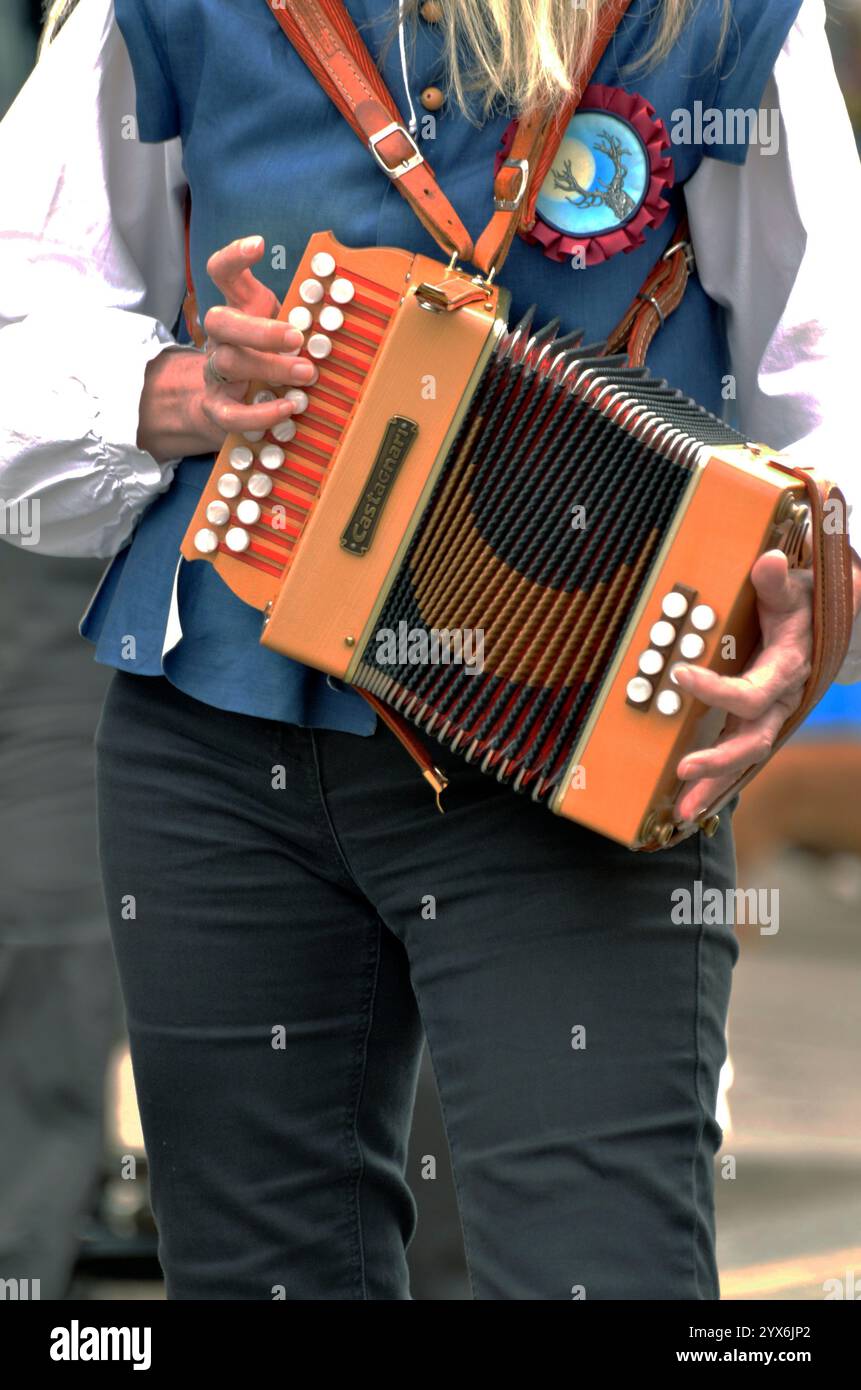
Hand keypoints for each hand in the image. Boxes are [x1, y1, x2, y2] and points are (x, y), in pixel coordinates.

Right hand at [200, 235, 315, 439]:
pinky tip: (288, 408)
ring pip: (228, 362)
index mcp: (238, 310)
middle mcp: (220, 338)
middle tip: (296, 337)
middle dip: (259, 329)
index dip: (234, 256)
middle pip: (220, 321)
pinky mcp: (218, 408)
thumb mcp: (284, 329)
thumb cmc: (268, 359)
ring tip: (306, 374)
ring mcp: (214, 372)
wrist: (232, 404)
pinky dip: (260, 413)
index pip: (222, 273)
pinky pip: (231, 413)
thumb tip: (345, 297)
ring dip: (269, 367)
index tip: (259, 244)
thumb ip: (304, 316)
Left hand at [672, 549, 812, 824]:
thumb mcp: (794, 589)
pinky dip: (714, 781)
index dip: (717, 689)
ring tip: (680, 810)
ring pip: (743, 759)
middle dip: (718, 761)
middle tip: (682, 769)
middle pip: (752, 742)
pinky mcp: (754, 723)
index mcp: (786, 670)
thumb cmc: (803, 604)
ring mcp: (767, 717)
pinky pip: (736, 757)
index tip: (680, 674)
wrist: (828, 625)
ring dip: (713, 784)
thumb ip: (778, 582)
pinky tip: (687, 803)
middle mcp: (779, 701)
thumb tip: (770, 561)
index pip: (752, 692)